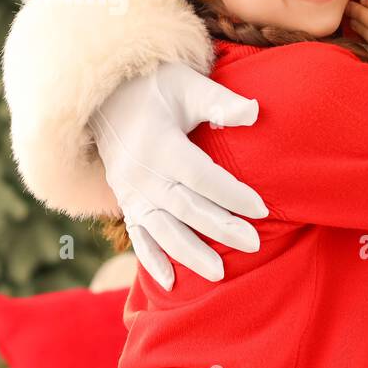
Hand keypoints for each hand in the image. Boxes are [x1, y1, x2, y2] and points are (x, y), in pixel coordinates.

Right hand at [89, 62, 268, 290]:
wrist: (105, 94)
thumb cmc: (157, 86)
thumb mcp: (188, 84)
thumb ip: (220, 101)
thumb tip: (255, 111)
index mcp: (159, 145)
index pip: (202, 177)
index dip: (232, 194)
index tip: (262, 208)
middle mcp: (141, 174)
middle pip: (186, 208)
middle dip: (220, 229)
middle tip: (254, 244)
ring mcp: (130, 192)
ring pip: (162, 229)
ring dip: (189, 253)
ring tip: (219, 274)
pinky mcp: (125, 202)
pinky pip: (138, 235)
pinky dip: (152, 260)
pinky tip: (171, 283)